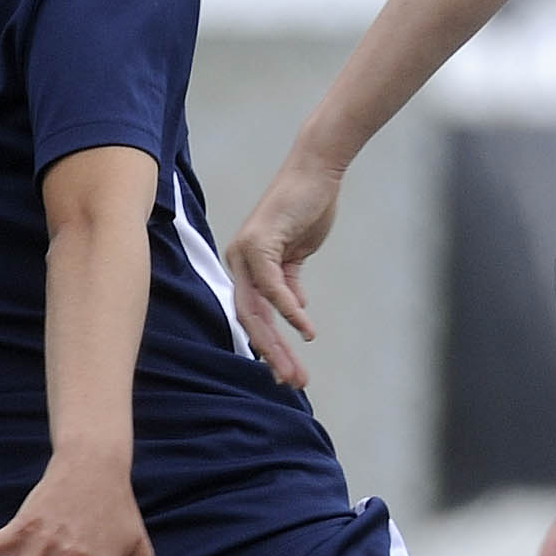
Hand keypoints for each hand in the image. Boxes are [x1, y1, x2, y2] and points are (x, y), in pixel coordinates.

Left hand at [226, 151, 342, 387]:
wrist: (316, 172)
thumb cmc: (307, 208)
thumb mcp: (297, 253)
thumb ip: (290, 282)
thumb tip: (295, 310)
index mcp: (245, 267)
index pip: (251, 316)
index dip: (268, 347)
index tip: (286, 372)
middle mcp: (238, 262)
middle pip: (249, 320)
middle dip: (272, 356)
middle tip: (292, 383)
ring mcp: (245, 253)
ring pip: (256, 311)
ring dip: (278, 344)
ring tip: (297, 371)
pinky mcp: (259, 243)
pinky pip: (273, 287)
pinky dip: (290, 310)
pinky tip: (306, 329)